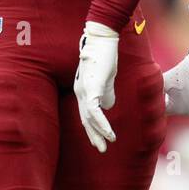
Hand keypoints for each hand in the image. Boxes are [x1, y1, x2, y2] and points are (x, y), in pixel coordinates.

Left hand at [74, 21, 118, 151]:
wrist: (103, 40)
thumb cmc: (105, 56)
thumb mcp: (106, 77)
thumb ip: (106, 92)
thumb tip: (107, 106)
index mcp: (81, 89)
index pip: (85, 114)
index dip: (92, 128)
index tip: (99, 140)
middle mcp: (79, 91)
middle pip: (84, 119)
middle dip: (93, 135)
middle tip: (101, 149)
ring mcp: (84, 89)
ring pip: (89, 117)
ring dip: (99, 132)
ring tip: (108, 142)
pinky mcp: (92, 87)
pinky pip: (95, 110)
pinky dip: (102, 123)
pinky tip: (109, 132)